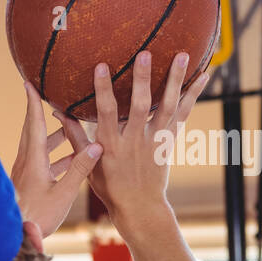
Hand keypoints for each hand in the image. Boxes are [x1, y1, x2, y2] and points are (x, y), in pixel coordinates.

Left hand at [10, 80, 102, 238]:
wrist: (14, 238)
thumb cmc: (37, 217)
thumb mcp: (64, 194)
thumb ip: (80, 169)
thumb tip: (96, 146)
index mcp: (33, 161)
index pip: (34, 124)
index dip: (33, 102)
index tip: (30, 82)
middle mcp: (26, 163)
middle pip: (35, 131)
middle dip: (45, 113)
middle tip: (55, 97)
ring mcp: (25, 174)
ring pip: (40, 148)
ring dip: (56, 137)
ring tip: (73, 129)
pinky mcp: (28, 184)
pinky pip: (43, 162)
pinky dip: (57, 156)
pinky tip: (71, 160)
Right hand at [58, 51, 209, 234]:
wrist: (139, 207)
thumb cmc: (109, 186)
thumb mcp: (87, 165)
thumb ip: (74, 136)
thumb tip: (58, 112)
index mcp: (110, 145)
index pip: (106, 113)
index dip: (103, 89)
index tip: (101, 66)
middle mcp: (134, 141)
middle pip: (140, 106)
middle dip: (142, 79)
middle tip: (146, 53)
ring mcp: (155, 140)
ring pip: (167, 107)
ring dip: (175, 80)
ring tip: (183, 55)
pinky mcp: (169, 141)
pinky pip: (183, 115)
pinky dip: (193, 95)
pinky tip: (203, 75)